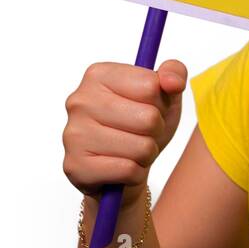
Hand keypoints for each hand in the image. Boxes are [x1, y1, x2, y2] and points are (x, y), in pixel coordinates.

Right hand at [62, 59, 187, 198]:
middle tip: (141, 134)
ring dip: (146, 154)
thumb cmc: (141, 127)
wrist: (121, 172)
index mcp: (98, 75)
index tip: (147, 108)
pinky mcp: (76, 166)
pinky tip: (123, 168)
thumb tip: (173, 82)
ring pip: (141, 147)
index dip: (160, 103)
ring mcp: (73, 134)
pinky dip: (135, 173)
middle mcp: (80, 101)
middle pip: (148, 118)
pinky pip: (128, 170)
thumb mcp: (164, 95)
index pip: (151, 86)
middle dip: (155, 131)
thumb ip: (174, 73)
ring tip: (132, 151)